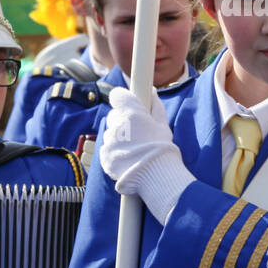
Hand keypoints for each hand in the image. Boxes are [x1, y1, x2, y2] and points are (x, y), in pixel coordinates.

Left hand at [100, 87, 191, 222]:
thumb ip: (156, 106)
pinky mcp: (104, 155)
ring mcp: (109, 140)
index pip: (117, 95)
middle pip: (114, 115)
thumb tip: (152, 92)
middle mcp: (117, 124)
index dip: (122, 100)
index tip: (129, 105)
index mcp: (131, 112)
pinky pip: (107, 148)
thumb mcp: (163, 124)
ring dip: (118, 137)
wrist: (155, 175)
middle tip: (136, 132)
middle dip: (122, 121)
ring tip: (133, 149)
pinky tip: (127, 158)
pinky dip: (114, 152)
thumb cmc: (162, 148)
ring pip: (110, 133)